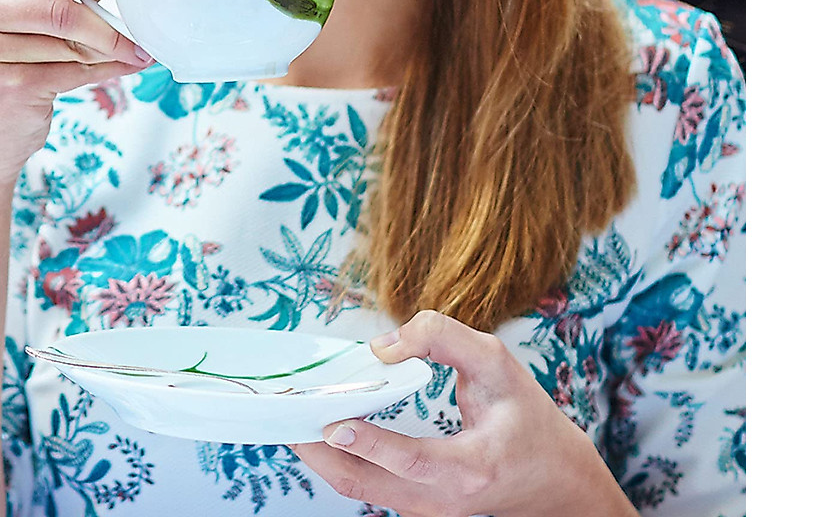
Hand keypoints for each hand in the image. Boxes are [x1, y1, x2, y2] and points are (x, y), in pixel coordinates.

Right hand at [0, 0, 151, 186]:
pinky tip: (127, 65)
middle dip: (107, 10)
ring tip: (132, 46)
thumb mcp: (27, 1)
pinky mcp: (3, 88)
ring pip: (70, 38)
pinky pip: (74, 70)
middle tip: (135, 18)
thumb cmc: (7, 57)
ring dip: (112, 44)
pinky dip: (109, 68)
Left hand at [291, 310, 634, 516]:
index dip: (371, 442)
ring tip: (288, 412)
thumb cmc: (527, 418)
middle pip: (364, 483)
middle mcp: (442, 501)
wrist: (554, 480)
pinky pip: (363, 483)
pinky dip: (336, 454)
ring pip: (356, 487)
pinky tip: (317, 423)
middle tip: (283, 409)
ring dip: (318, 451)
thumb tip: (383, 345)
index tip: (334, 419)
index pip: (412, 461)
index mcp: (471, 468)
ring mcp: (424, 510)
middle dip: (317, 447)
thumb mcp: (497, 362)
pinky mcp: (413, 505)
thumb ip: (443, 338)